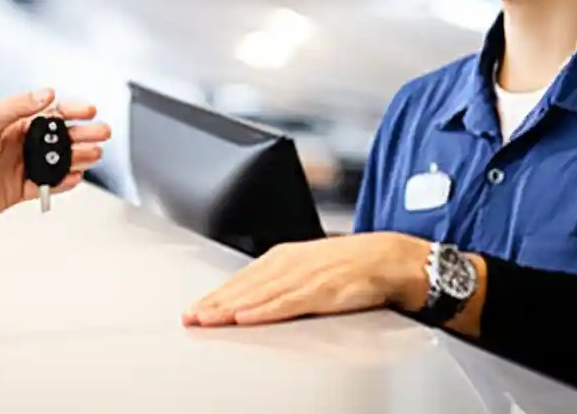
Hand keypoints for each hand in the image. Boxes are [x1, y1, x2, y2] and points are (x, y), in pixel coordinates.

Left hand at [0, 88, 109, 238]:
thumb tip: (47, 93)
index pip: (49, 112)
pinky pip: (48, 185)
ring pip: (59, 160)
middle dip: (84, 134)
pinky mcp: (20, 190)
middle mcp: (19, 143)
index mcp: (12, 123)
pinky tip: (76, 177)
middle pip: (60, 137)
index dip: (71, 110)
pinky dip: (63, 183)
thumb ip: (18, 106)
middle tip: (103, 133)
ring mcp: (21, 166)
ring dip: (78, 157)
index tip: (90, 110)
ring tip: (94, 155)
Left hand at [182, 232, 428, 326]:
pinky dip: (263, 310)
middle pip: (243, 287)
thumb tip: (252, 297)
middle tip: (190, 317)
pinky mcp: (320, 291)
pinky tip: (246, 318)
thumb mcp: (307, 268)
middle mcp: (288, 265)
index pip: (241, 280)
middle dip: (214, 303)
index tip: (194, 309)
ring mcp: (303, 277)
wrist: (386, 257)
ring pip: (258, 296)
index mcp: (282, 257)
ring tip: (208, 319)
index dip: (215, 295)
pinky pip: (286, 303)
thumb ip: (281, 282)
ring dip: (230, 308)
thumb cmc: (349, 265)